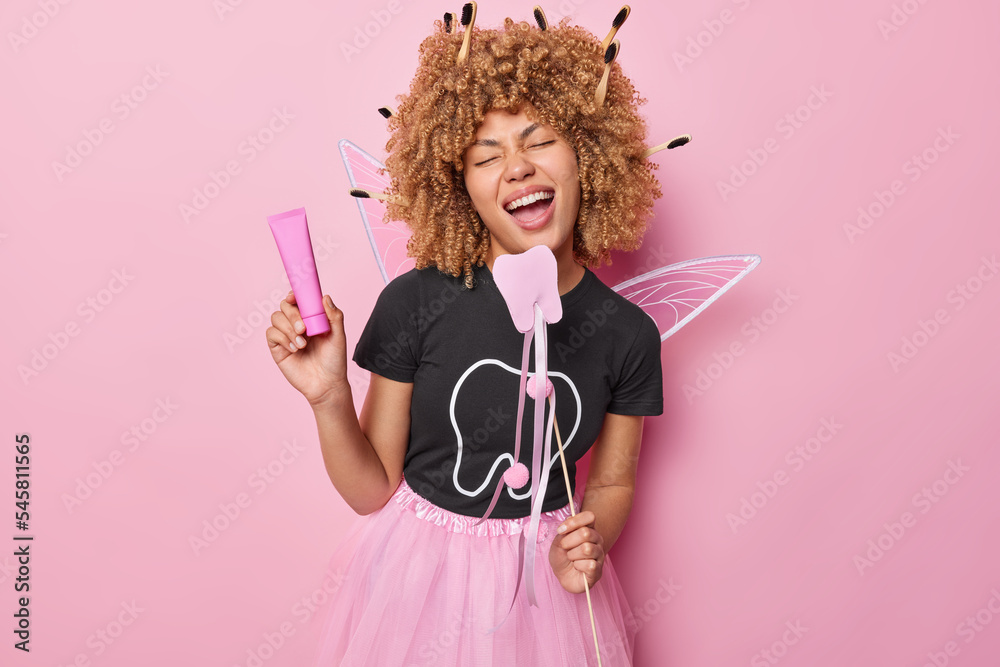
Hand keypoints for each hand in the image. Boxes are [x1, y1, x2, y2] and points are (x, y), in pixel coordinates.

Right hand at [265, 291, 350, 405]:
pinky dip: (283, 339)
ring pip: (276, 318)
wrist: (326, 384)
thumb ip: (334, 316)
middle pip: (285, 306)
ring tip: (302, 344)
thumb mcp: (338, 336)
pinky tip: (295, 349)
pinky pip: (271, 334)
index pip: (298, 300)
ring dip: (288, 329)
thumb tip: (325, 297)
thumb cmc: (334, 360)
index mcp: (311, 318)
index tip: (294, 297)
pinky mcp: (278, 348)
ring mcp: (286, 335)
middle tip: (303, 329)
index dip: (294, 294)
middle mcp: (297, 324)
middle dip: (292, 315)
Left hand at [548, 510, 604, 593]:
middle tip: (564, 547)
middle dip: (568, 541)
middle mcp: (597, 540)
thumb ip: (564, 530)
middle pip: (585, 533)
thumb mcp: (558, 541)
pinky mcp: (598, 570)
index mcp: (589, 529)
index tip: (560, 530)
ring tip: (571, 558)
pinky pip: (589, 565)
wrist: (562, 575)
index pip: (589, 516)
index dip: (574, 522)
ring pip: (587, 549)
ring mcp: (599, 555)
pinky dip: (578, 566)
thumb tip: (569, 519)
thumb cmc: (562, 556)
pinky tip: (577, 567)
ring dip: (572, 555)